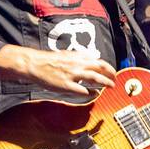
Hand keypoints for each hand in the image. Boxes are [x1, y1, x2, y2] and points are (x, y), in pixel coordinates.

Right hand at [0, 46, 116, 96]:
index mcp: (78, 56)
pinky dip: (90, 92)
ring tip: (110, 86)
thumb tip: (93, 56)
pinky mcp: (66, 85)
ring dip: (105, 83)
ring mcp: (72, 75)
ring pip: (94, 78)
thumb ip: (80, 56)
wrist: (35, 64)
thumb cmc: (49, 60)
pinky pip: (82, 90)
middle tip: (114, 81)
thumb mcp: (67, 54)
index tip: (112, 72)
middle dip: (110, 75)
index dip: (108, 67)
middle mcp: (77, 64)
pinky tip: (94, 94)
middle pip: (100, 68)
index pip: (99, 61)